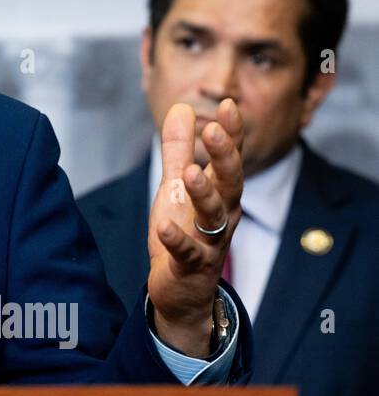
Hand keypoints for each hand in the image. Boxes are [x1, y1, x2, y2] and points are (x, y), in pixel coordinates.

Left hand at [146, 99, 243, 356]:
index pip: (230, 159)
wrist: (181, 290)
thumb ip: (178, 150)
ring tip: (190, 173)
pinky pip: (188, 253)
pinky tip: (165, 227)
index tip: (228, 105)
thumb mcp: (175, 187)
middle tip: (213, 129)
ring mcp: (210, 242)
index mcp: (220, 194)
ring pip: (214, 217)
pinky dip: (177, 240)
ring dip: (204, 194)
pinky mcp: (192, 267)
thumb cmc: (183, 232)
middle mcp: (222, 216)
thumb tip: (181, 107)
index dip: (231, 133)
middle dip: (224, 157)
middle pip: (230, 183)